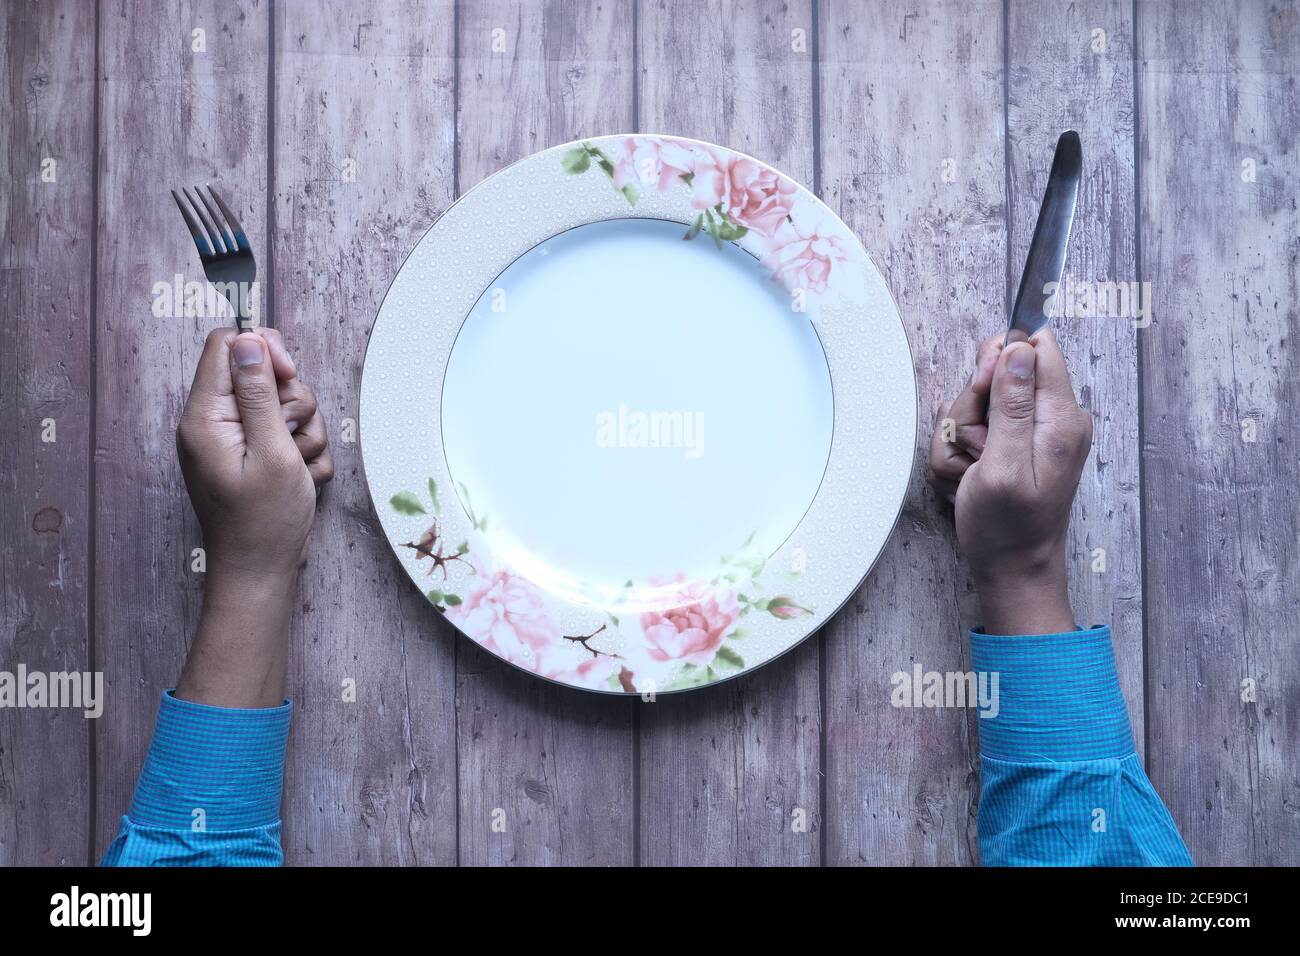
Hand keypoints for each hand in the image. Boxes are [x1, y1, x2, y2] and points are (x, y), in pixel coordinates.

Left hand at [174, 328, 333, 706]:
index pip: (228, 345)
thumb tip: (248, 340)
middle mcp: (214, 421)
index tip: (290, 376)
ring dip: (305, 430)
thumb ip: (260, 393)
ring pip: (284, 402)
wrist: (261, 572)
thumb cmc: (265, 521)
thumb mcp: (271, 451)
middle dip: (293, 399)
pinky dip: (303, 451)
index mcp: (205, 416)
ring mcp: (234, 438)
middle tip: (294, 434)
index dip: (264, 351)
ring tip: (299, 466)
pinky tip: (299, 477)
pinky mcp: (253, 452)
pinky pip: (289, 431)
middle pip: (263, 372)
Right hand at [926, 329, 1092, 634]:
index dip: (995, 364)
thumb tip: (1019, 347)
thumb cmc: (1007, 527)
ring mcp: (1035, 430)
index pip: (1032, 348)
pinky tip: (969, 476)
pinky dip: (963, 450)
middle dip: (970, 409)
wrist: (1011, 568)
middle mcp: (1053, 417)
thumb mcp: (1004, 464)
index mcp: (1061, 417)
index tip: (981, 398)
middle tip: (973, 448)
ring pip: (979, 402)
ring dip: (961, 435)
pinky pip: (977, 426)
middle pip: (997, 374)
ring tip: (970, 470)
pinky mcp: (1016, 443)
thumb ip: (1012, 404)